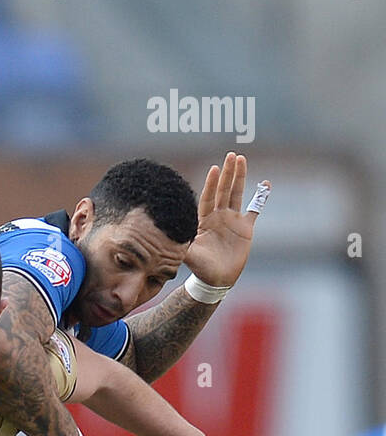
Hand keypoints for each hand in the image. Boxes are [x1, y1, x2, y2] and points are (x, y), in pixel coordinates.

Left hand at [186, 153, 265, 289]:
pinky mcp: (245, 228)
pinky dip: (260, 197)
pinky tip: (265, 184)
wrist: (217, 280)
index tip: (214, 169)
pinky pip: (254, 209)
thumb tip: (169, 238)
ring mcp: (232, 220)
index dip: (211, 185)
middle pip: (223, 191)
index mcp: (205, 220)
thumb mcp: (189, 256)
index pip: (208, 198)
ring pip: (236, 194)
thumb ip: (182, 245)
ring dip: (239, 177)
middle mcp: (218, 216)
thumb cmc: (201, 269)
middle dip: (227, 173)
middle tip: (231, 155)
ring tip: (241, 159)